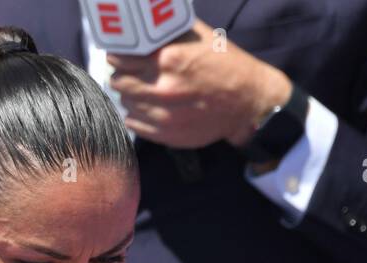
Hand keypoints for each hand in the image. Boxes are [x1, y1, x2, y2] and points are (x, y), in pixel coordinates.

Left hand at [107, 17, 293, 149]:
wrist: (249, 102)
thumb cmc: (226, 65)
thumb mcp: (199, 37)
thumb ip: (168, 32)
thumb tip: (142, 25)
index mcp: (168, 59)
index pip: (121, 58)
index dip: (117, 55)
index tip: (119, 55)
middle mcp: (163, 88)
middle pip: (119, 82)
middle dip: (121, 75)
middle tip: (128, 73)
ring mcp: (164, 116)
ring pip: (126, 104)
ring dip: (130, 95)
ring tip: (142, 90)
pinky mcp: (167, 135)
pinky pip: (134, 125)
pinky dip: (136, 115)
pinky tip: (148, 107)